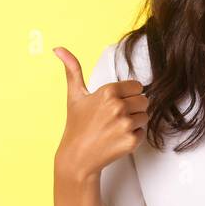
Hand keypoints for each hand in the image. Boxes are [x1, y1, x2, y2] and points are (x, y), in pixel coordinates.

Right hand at [53, 47, 149, 181]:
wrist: (77, 156)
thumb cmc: (77, 125)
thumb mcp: (75, 95)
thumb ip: (72, 70)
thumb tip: (59, 49)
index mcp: (108, 92)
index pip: (137, 86)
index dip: (128, 94)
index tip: (116, 102)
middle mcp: (118, 107)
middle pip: (144, 100)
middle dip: (133, 107)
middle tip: (115, 117)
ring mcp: (126, 125)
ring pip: (145, 116)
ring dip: (134, 122)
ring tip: (115, 127)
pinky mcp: (132, 141)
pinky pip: (144, 132)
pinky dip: (134, 136)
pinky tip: (117, 138)